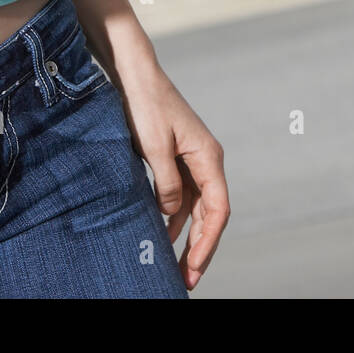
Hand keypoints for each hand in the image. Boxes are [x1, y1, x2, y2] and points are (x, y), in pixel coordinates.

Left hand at [116, 57, 229, 290]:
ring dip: (188, 235)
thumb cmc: (146, 105)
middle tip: (188, 278)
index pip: (218, 209)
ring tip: (175, 264)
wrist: (134, 74)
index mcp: (208, 157)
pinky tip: (163, 233)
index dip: (208, 241)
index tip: (194, 266)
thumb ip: (166, 185)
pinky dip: (174, 217)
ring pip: (196, 206)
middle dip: (201, 246)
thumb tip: (172, 213)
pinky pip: (181, 194)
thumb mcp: (154, 148)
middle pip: (211, 212)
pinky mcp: (175, 157)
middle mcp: (205, 160)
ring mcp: (191, 159)